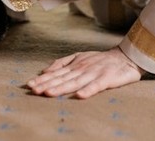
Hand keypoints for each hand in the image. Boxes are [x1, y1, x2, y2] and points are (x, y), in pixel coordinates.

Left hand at [26, 47, 143, 98]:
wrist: (125, 57)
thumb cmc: (100, 60)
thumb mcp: (79, 57)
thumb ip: (62, 63)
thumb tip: (45, 70)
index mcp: (74, 65)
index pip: (55, 74)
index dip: (42, 79)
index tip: (29, 85)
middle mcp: (82, 69)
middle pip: (62, 78)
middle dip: (47, 84)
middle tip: (33, 90)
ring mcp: (93, 73)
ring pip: (75, 82)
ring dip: (61, 88)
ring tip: (49, 94)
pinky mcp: (107, 79)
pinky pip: (96, 86)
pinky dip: (88, 90)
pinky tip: (79, 96)